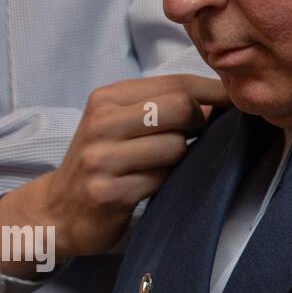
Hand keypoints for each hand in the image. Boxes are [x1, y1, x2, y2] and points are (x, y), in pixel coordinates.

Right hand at [0, 74, 229, 266]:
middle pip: (182, 108)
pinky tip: (146, 185)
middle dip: (200, 123)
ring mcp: (102, 158)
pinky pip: (162, 179)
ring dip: (181, 159)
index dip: (214, 90)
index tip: (235, 100)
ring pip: (177, 146)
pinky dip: (165, 183)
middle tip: (195, 138)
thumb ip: (163, 106)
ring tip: (160, 165)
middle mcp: (102, 123)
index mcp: (108, 98)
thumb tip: (222, 97)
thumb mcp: (123, 122)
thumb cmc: (104, 160)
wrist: (56, 210)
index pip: (177, 83)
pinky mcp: (109, 192)